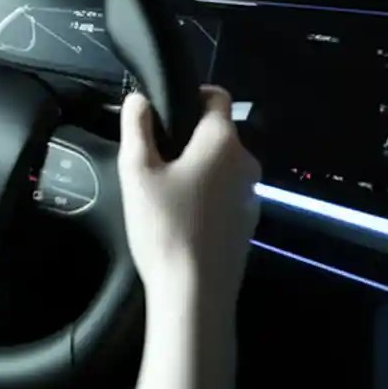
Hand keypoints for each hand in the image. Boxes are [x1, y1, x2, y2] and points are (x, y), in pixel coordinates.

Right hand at [117, 86, 260, 298]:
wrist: (195, 292)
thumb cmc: (165, 226)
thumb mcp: (137, 172)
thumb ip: (136, 127)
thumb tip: (139, 99)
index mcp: (223, 141)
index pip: (217, 96)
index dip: (191, 96)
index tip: (165, 114)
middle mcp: (246, 162)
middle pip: (218, 134)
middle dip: (189, 139)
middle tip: (154, 160)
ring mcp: (251, 195)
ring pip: (222, 167)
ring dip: (199, 170)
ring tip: (164, 193)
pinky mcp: (248, 223)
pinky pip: (226, 195)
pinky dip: (207, 197)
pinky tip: (183, 219)